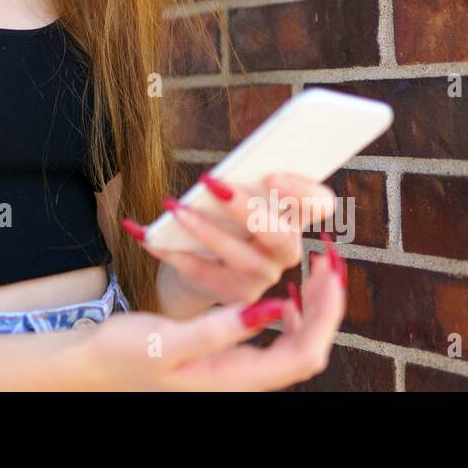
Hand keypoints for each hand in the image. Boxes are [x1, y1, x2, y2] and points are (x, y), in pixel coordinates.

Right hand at [78, 247, 345, 390]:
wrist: (96, 367)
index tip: (329, 269)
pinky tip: (288, 292)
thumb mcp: (168, 341)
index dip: (325, 312)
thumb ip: (219, 330)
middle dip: (327, 303)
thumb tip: (275, 308)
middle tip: (331, 258)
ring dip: (314, 304)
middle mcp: (243, 381)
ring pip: (298, 343)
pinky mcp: (231, 359)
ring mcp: (240, 371)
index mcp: (233, 380)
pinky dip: (293, 311)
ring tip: (318, 268)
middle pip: (308, 348)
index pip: (303, 352)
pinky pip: (278, 340)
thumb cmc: (125, 354)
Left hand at [124, 172, 340, 306]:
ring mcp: (263, 277)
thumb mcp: (237, 195)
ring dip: (205, 230)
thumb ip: (241, 181)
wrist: (203, 262)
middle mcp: (286, 250)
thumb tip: (222, 172)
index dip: (303, 192)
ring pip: (240, 256)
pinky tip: (147, 234)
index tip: (271, 176)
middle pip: (277, 233)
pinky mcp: (234, 295)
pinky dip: (172, 251)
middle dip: (245, 208)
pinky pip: (203, 273)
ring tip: (174, 207)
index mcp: (295, 217)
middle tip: (211, 182)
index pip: (320, 204)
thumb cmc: (224, 216)